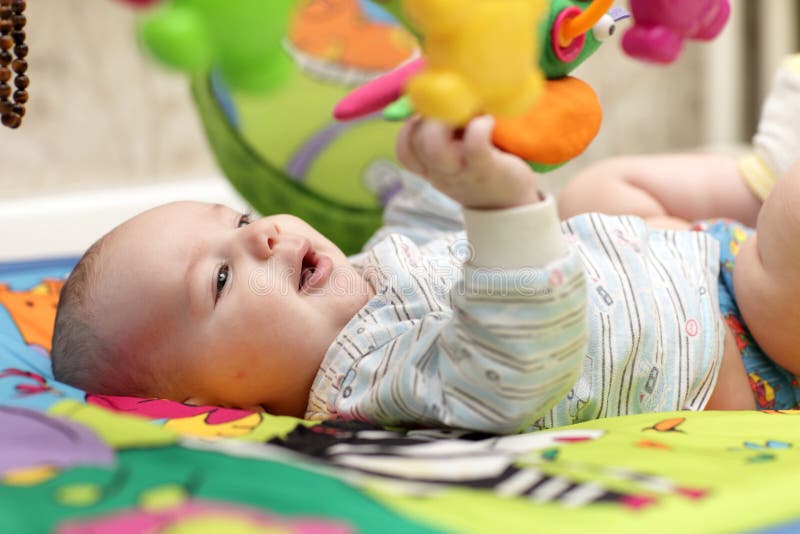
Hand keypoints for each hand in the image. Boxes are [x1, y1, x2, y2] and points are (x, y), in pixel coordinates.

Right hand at [396, 115, 539, 209]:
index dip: (410, 128)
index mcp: (430, 167)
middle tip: (454, 110)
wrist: (512, 205)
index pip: (404, 150)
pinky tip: (488, 121)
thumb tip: (441, 90)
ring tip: (468, 113)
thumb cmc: (484, 171)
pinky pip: (473, 146)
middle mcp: (441, 171)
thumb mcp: (456, 157)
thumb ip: (445, 133)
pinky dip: (479, 126)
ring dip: (446, 121)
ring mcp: (461, 171)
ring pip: (434, 147)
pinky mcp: (485, 168)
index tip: (431, 118)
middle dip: (429, 117)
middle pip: (416, 143)